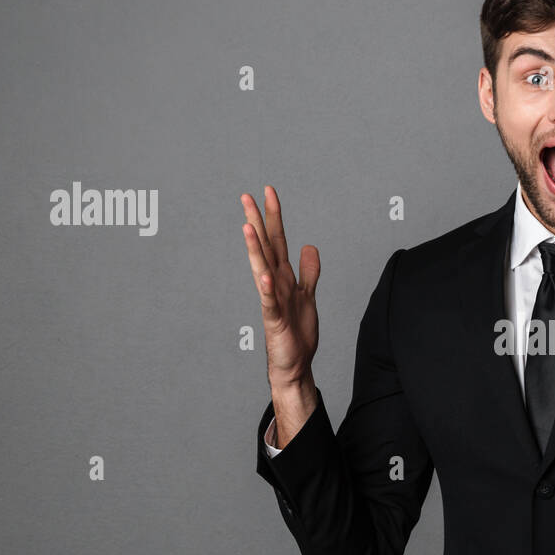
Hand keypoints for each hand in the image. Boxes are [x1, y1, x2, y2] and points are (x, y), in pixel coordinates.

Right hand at [241, 185, 320, 389]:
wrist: (295, 364)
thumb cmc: (297, 332)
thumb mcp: (308, 295)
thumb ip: (308, 272)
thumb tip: (308, 246)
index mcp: (283, 276)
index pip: (278, 239)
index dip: (274, 215)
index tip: (268, 191)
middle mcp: (274, 283)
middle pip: (266, 247)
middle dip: (257, 221)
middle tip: (246, 195)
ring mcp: (272, 300)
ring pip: (262, 269)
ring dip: (255, 248)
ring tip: (247, 227)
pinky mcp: (274, 319)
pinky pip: (269, 301)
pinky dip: (266, 288)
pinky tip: (264, 275)